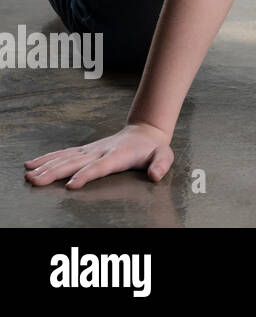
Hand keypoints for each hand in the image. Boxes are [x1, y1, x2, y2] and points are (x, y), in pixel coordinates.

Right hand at [24, 123, 173, 189]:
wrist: (146, 131)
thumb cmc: (154, 149)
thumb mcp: (164, 155)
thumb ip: (161, 165)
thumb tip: (155, 175)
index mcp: (119, 155)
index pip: (100, 166)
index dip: (86, 175)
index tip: (71, 185)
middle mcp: (101, 151)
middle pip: (75, 163)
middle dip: (55, 172)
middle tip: (36, 181)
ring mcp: (91, 150)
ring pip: (65, 158)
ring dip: (46, 166)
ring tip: (28, 175)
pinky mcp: (85, 150)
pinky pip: (63, 154)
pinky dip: (46, 159)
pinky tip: (31, 165)